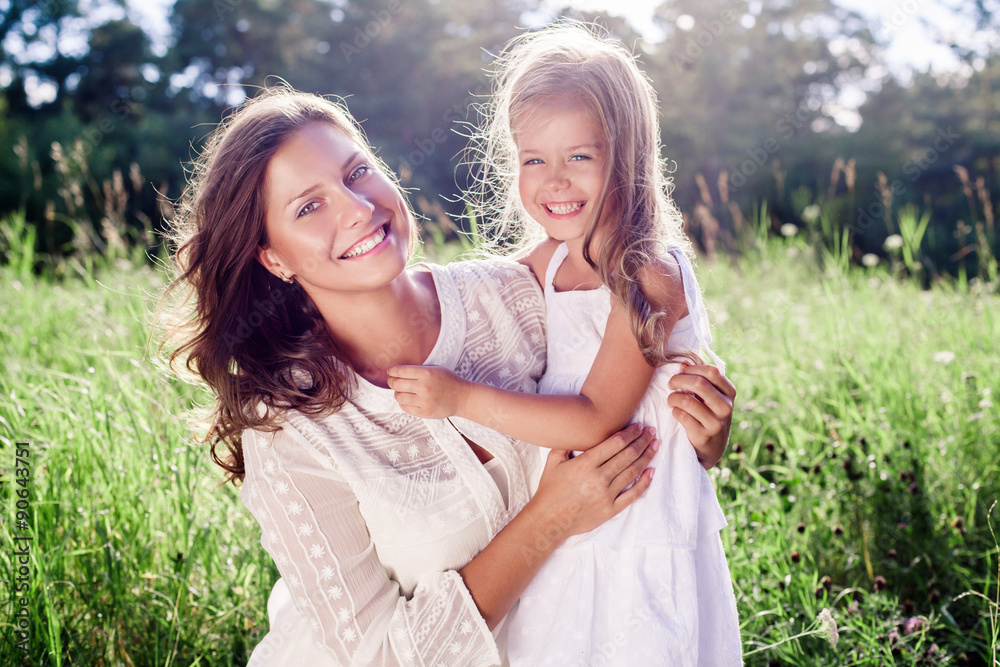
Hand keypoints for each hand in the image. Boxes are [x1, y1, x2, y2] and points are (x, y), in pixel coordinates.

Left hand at [387, 365, 469, 418]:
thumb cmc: (447, 380)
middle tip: (393, 381)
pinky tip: (408, 399)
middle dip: (392, 382)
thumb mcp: (435, 369)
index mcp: (426, 373)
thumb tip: (396, 372)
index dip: (392, 371)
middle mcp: (424, 387)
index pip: (400, 371)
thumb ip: (417, 369)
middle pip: (396, 384)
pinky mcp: (424, 412)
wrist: (462, 397)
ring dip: (398, 393)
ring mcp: (424, 401)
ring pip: (399, 397)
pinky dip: (403, 403)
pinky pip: (405, 408)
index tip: (390, 372)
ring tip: (402, 391)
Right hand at [530, 424, 658, 541]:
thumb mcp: (553, 460)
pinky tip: (651, 471)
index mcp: (585, 464)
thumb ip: (566, 444)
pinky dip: (644, 482)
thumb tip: (579, 430)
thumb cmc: (550, 489)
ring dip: (646, 457)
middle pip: (628, 455)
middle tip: (651, 431)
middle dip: (642, 441)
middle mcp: (598, 478)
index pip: (615, 443)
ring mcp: (606, 495)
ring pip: (633, 472)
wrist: (548, 520)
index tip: (639, 426)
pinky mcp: (611, 509)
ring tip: (655, 446)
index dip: (630, 433)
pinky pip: (633, 494)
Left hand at [667, 364, 735, 468]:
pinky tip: (675, 412)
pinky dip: (674, 411)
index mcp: (730, 393)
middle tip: (670, 383)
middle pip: (699, 384)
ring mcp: (716, 423)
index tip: (681, 371)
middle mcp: (726, 407)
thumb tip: (683, 362)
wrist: (712, 449)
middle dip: (678, 380)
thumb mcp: (712, 398)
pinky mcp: (704, 436)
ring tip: (670, 400)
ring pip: (687, 401)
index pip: (711, 372)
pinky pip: (682, 416)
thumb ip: (701, 380)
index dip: (692, 369)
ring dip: (673, 397)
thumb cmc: (709, 415)